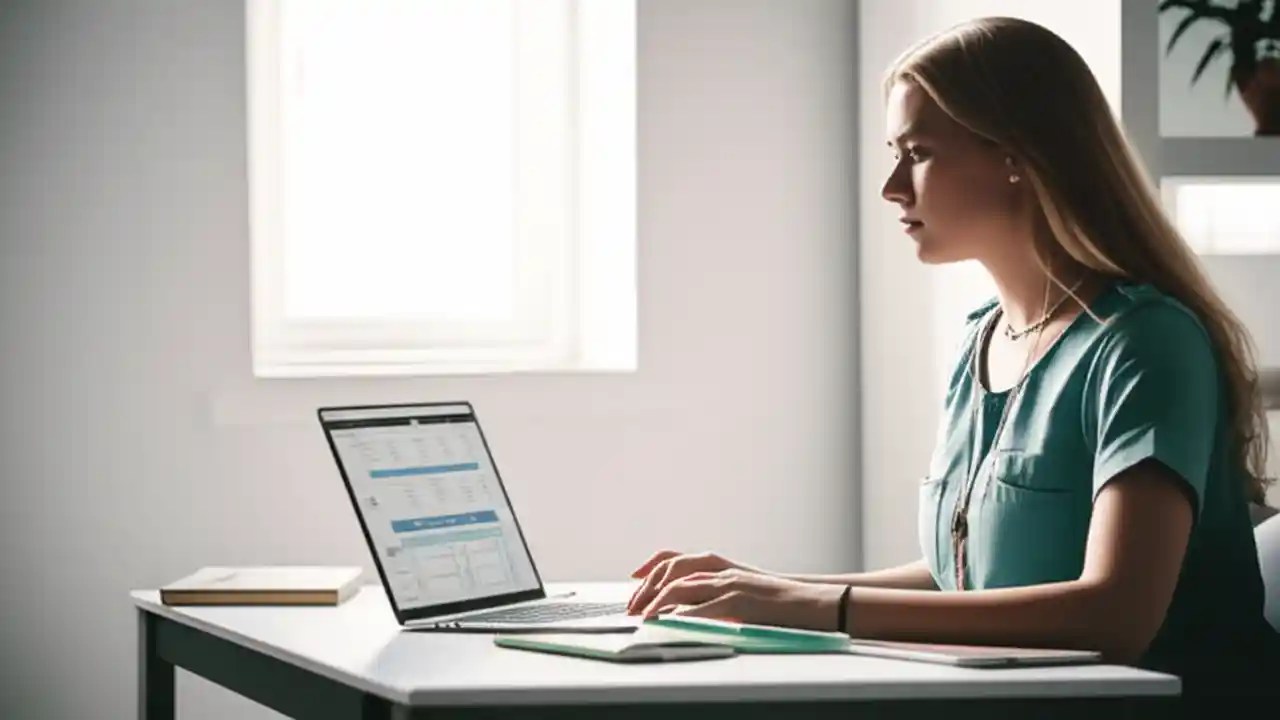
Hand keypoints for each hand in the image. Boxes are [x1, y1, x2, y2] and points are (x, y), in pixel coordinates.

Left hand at [636, 569, 845, 631]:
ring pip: (682, 587)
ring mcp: (731, 584)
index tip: (634, 576)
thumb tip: (692, 606)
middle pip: (672, 571)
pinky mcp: (740, 602)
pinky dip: (680, 616)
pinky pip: (702, 608)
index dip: (652, 565)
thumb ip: (720, 593)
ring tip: (642, 618)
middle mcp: (723, 570)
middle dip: (647, 589)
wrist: (815, 602)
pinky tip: (668, 624)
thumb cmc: (783, 602)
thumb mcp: (746, 590)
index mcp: (723, 566)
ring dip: (657, 603)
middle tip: (632, 608)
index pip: (677, 557)